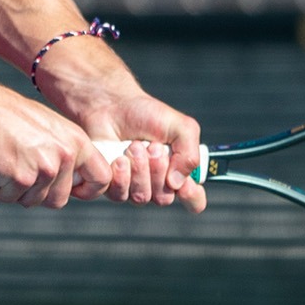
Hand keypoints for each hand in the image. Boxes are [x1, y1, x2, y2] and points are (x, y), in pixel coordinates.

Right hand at [0, 77, 112, 207]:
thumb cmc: (7, 116)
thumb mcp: (48, 127)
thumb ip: (63, 149)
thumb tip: (70, 177)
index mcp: (77, 141)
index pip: (102, 178)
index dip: (87, 191)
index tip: (70, 191)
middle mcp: (66, 155)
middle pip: (61, 199)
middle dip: (39, 195)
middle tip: (22, 177)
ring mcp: (45, 168)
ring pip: (35, 201)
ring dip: (17, 193)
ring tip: (6, 168)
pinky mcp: (22, 179)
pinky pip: (12, 198)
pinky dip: (0, 191)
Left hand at [80, 92, 207, 211]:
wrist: (111, 105)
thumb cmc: (146, 113)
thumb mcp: (180, 126)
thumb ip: (190, 153)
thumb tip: (177, 183)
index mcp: (177, 170)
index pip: (193, 199)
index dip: (192, 197)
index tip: (186, 186)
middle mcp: (156, 183)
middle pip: (165, 198)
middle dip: (159, 171)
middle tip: (153, 146)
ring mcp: (133, 186)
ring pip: (141, 197)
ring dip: (140, 170)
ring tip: (134, 146)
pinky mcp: (111, 185)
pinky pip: (119, 195)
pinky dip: (121, 176)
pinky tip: (120, 158)